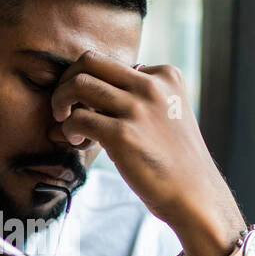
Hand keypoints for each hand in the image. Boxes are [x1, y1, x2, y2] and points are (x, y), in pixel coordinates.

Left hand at [47, 51, 244, 255]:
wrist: (194, 194)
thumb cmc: (176, 159)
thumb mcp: (170, 112)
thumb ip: (144, 95)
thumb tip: (101, 87)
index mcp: (164, 75)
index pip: (111, 63)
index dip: (93, 84)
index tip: (92, 108)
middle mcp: (151, 85)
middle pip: (89, 61)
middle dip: (67, 80)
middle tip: (63, 105)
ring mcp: (136, 109)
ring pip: (78, 84)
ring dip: (60, 101)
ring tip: (65, 122)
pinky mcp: (122, 134)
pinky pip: (78, 118)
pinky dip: (68, 129)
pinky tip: (77, 142)